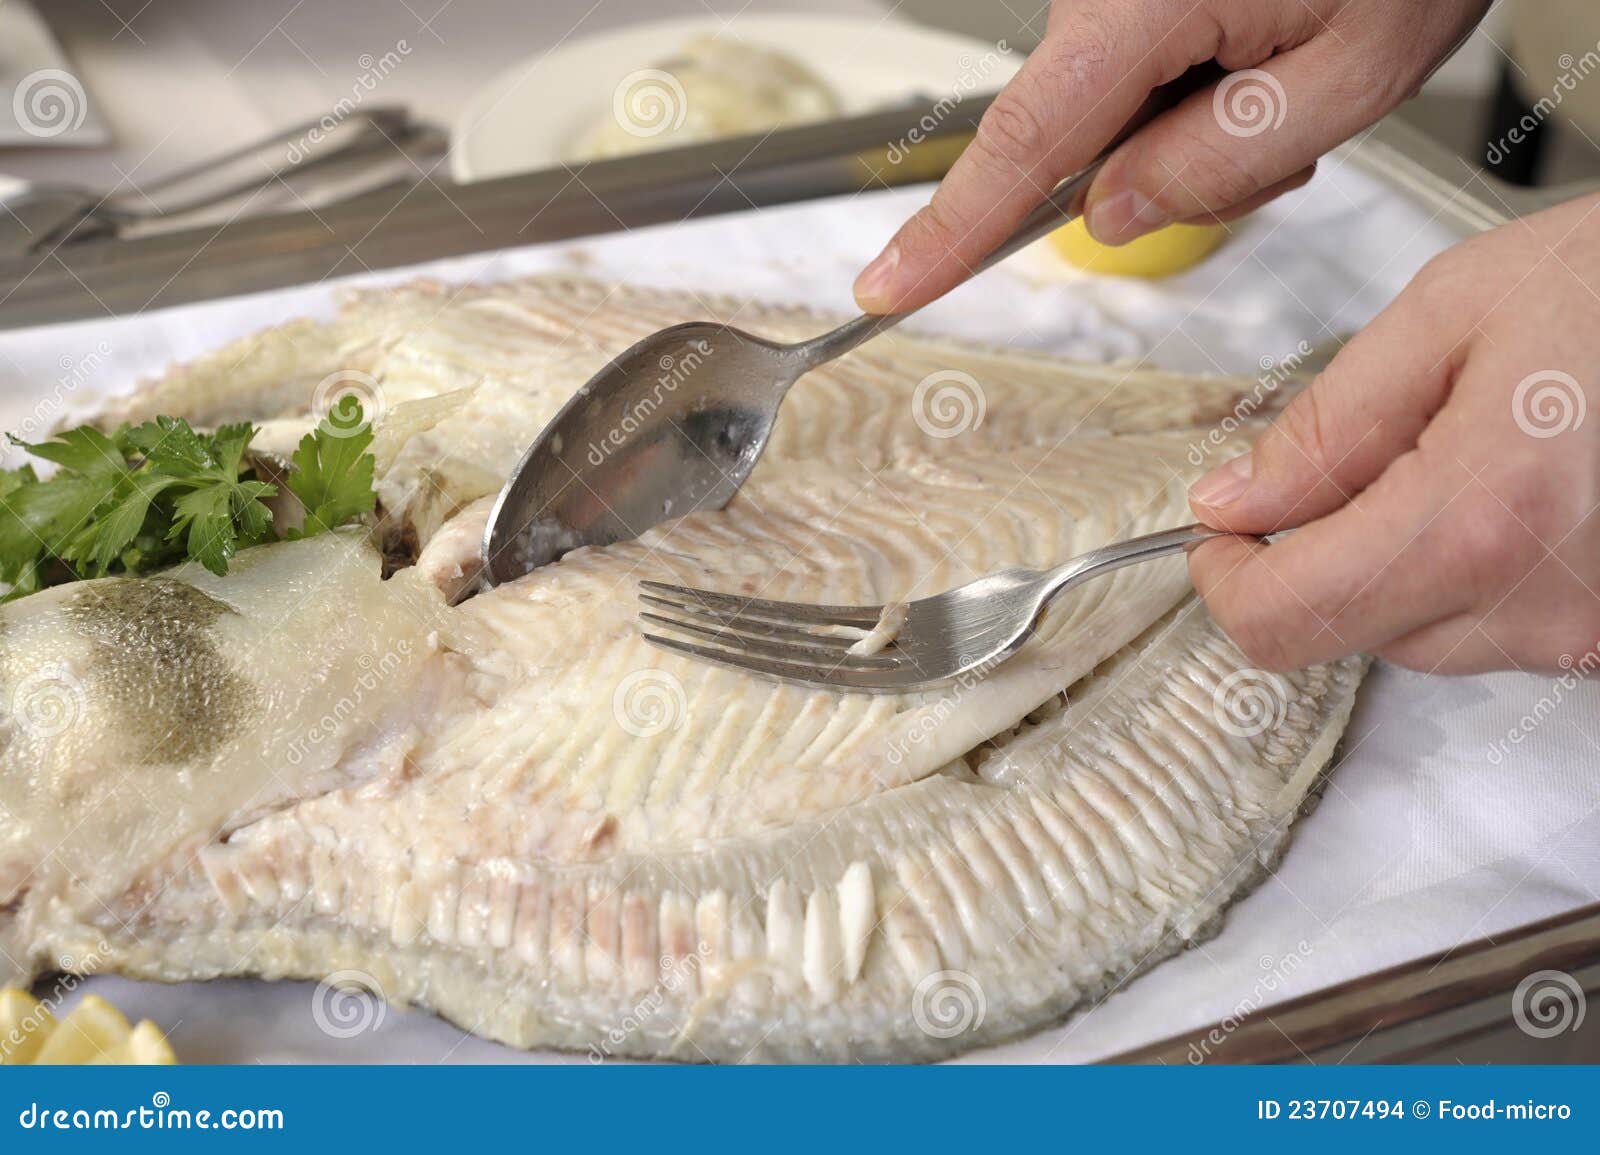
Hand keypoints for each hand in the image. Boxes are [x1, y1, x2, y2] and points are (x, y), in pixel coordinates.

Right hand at [853, 0, 1486, 312]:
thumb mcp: (1352, 76)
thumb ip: (1219, 165)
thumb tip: (1113, 212)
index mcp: (1146, 3)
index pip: (1022, 146)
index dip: (951, 231)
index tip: (888, 285)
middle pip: (1084, 140)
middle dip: (1172, 168)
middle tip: (1286, 129)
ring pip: (1119, 114)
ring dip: (1199, 124)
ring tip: (1288, 66)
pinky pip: (1140, 70)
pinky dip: (1202, 86)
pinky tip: (1264, 46)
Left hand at [1186, 194, 1599, 674]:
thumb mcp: (1456, 311)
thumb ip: (1328, 422)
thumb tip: (1237, 500)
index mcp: (1477, 519)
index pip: (1284, 622)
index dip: (1226, 580)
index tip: (1222, 529)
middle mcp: (1541, 605)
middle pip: (1350, 630)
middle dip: (1324, 550)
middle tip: (1369, 451)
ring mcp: (1592, 633)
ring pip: (1425, 633)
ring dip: (1407, 558)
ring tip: (1475, 446)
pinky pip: (1502, 627)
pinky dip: (1478, 568)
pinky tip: (1524, 484)